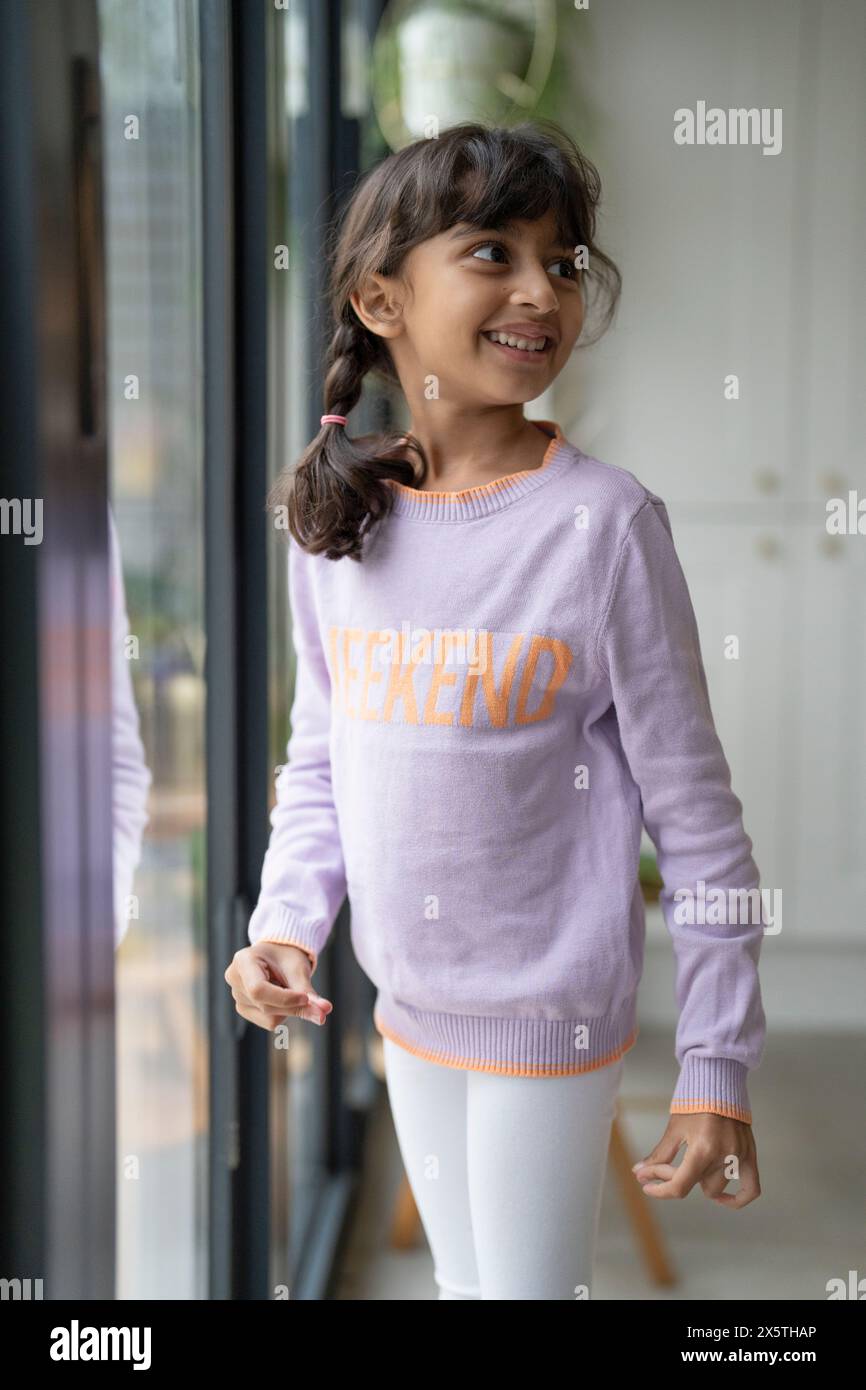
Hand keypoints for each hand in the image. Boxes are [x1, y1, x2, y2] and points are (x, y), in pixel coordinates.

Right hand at [224, 942, 333, 1032]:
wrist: (278, 955)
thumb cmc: (287, 957)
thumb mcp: (298, 969)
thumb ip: (308, 992)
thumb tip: (324, 1012)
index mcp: (243, 961)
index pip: (258, 989)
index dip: (284, 998)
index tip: (307, 999)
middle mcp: (234, 979)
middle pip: (265, 1006)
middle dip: (293, 1006)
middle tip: (317, 1003)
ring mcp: (237, 997)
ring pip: (269, 1018)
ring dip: (289, 1009)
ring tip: (287, 988)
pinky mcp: (244, 1010)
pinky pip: (269, 1023)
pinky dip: (283, 1014)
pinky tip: (281, 997)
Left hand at [631, 1113, 760, 1206]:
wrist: (718, 1083)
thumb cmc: (695, 1103)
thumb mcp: (674, 1129)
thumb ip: (659, 1155)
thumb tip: (639, 1172)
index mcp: (703, 1149)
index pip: (680, 1186)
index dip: (660, 1191)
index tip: (647, 1185)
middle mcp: (724, 1156)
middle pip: (695, 1185)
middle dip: (675, 1177)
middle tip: (664, 1165)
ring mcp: (740, 1157)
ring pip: (715, 1189)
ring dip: (699, 1182)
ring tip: (690, 1166)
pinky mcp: (750, 1155)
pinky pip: (751, 1189)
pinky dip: (737, 1199)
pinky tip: (722, 1200)